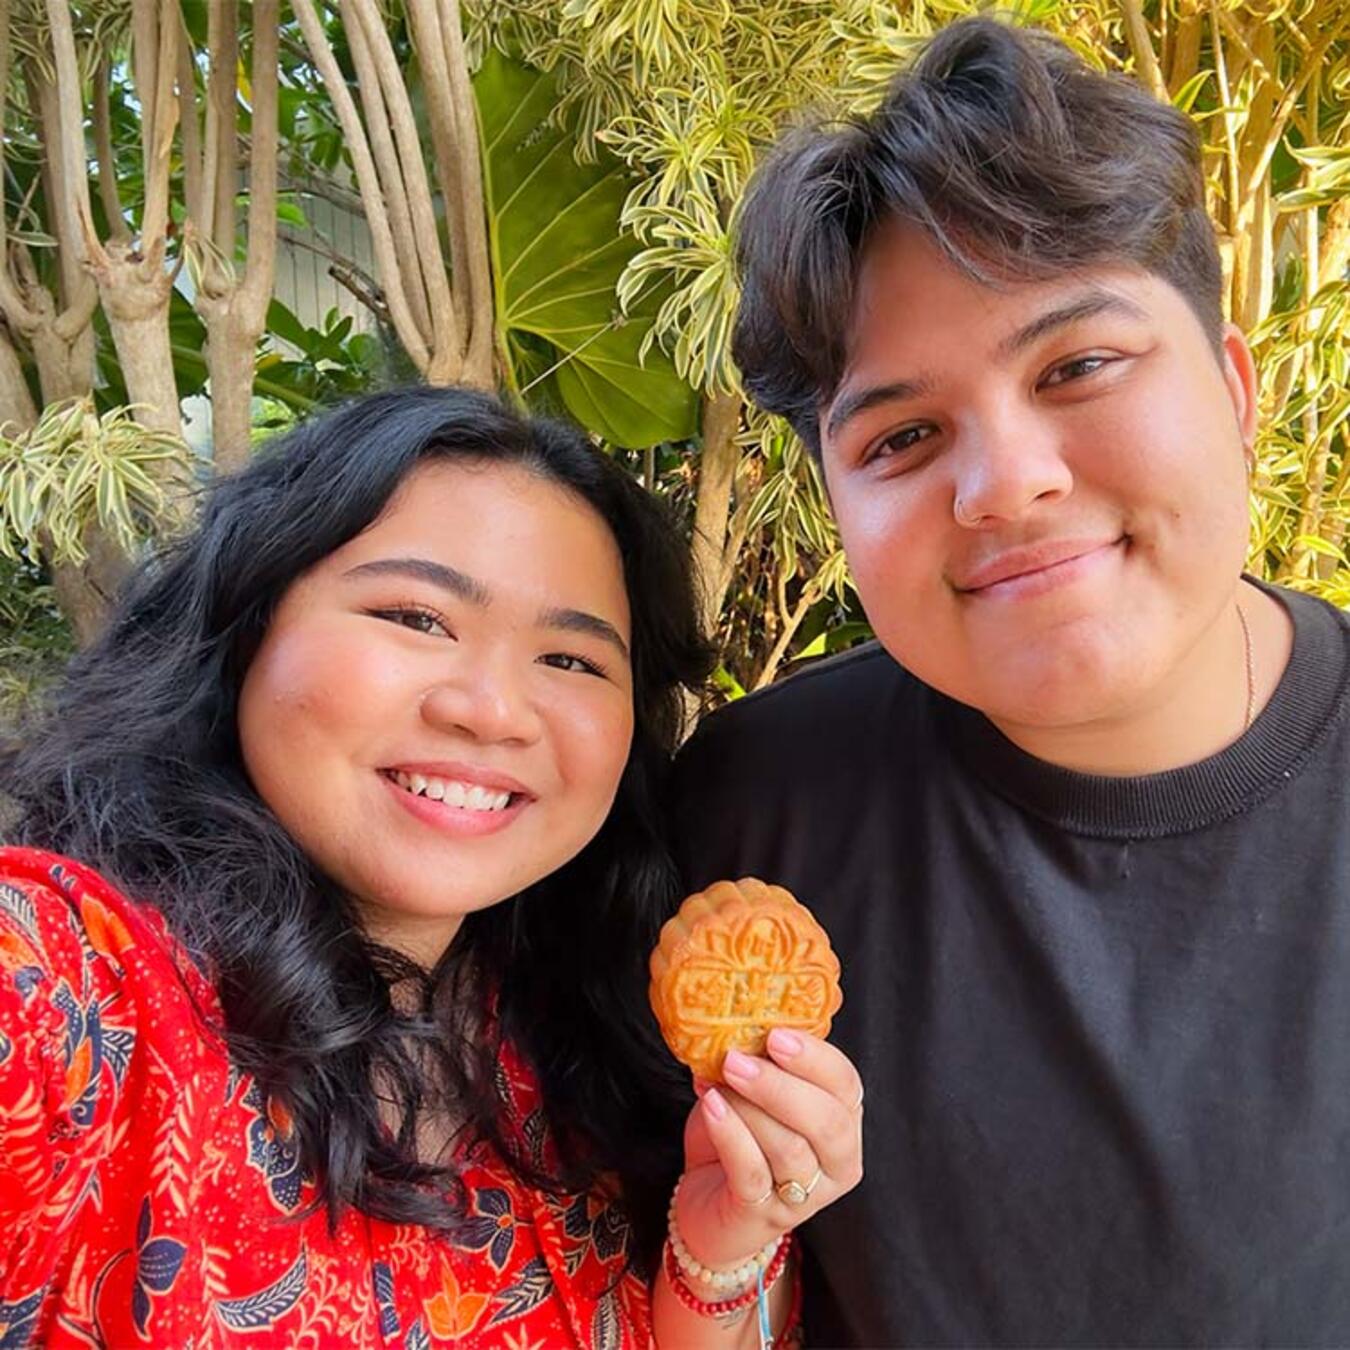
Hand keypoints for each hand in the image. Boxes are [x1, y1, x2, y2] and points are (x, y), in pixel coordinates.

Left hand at [675, 1028, 863, 1272]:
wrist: (708, 1206)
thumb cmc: (739, 1140)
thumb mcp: (755, 1095)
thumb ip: (761, 1063)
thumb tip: (739, 1020)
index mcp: (843, 1121)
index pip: (846, 1085)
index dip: (815, 1058)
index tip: (776, 1034)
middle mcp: (835, 1162)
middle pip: (827, 1122)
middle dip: (782, 1086)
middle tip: (739, 1058)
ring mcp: (803, 1196)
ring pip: (790, 1147)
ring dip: (750, 1107)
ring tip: (718, 1081)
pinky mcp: (763, 1216)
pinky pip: (752, 1172)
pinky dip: (731, 1134)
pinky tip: (711, 1106)